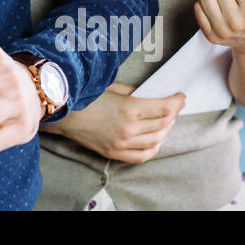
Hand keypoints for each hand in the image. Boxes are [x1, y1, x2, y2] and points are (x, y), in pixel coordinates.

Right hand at [42, 82, 183, 162]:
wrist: (62, 114)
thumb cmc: (84, 96)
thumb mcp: (111, 87)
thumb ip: (133, 92)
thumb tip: (150, 96)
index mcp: (129, 109)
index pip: (164, 108)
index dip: (177, 102)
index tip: (181, 97)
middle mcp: (128, 129)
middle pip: (162, 124)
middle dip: (172, 114)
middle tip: (174, 107)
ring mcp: (122, 143)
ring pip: (156, 140)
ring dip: (166, 130)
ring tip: (167, 122)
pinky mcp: (114, 153)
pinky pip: (142, 156)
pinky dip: (154, 148)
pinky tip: (157, 140)